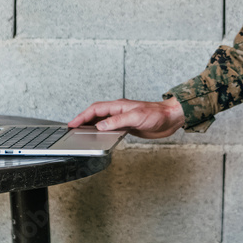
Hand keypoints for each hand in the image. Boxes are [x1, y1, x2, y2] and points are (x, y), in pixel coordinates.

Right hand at [68, 97, 184, 139]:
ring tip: (81, 133)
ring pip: (102, 120)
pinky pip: (110, 127)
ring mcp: (123, 118)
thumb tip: (100, 125)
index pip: (95, 109)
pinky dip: (102, 131)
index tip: (72, 123)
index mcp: (118, 106)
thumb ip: (117, 121)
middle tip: (72, 128)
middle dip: (83, 120)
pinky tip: (99, 136)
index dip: (82, 116)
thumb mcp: (136, 117)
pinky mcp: (128, 126)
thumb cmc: (156, 114)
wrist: (170, 119)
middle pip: (96, 114)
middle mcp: (119, 111)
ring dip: (91, 125)